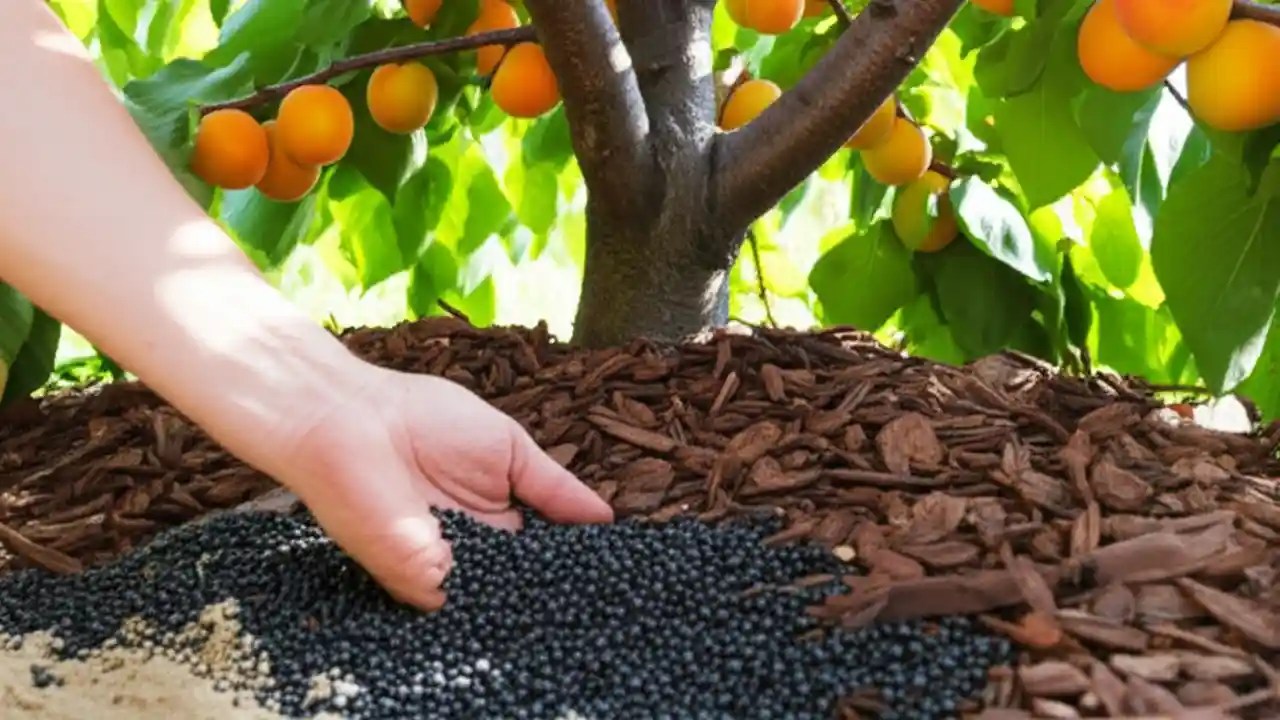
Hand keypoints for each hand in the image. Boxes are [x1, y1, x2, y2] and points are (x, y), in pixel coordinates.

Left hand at [274, 365, 613, 610]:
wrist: (349, 420)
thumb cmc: (422, 420)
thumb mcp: (508, 448)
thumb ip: (555, 488)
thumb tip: (607, 518)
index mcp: (499, 520)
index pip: (547, 555)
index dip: (580, 562)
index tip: (621, 570)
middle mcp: (477, 553)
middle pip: (528, 583)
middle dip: (563, 589)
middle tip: (609, 594)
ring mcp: (449, 572)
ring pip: (503, 601)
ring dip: (534, 600)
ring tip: (580, 596)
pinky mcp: (419, 583)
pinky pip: (469, 607)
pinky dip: (496, 602)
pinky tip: (527, 590)